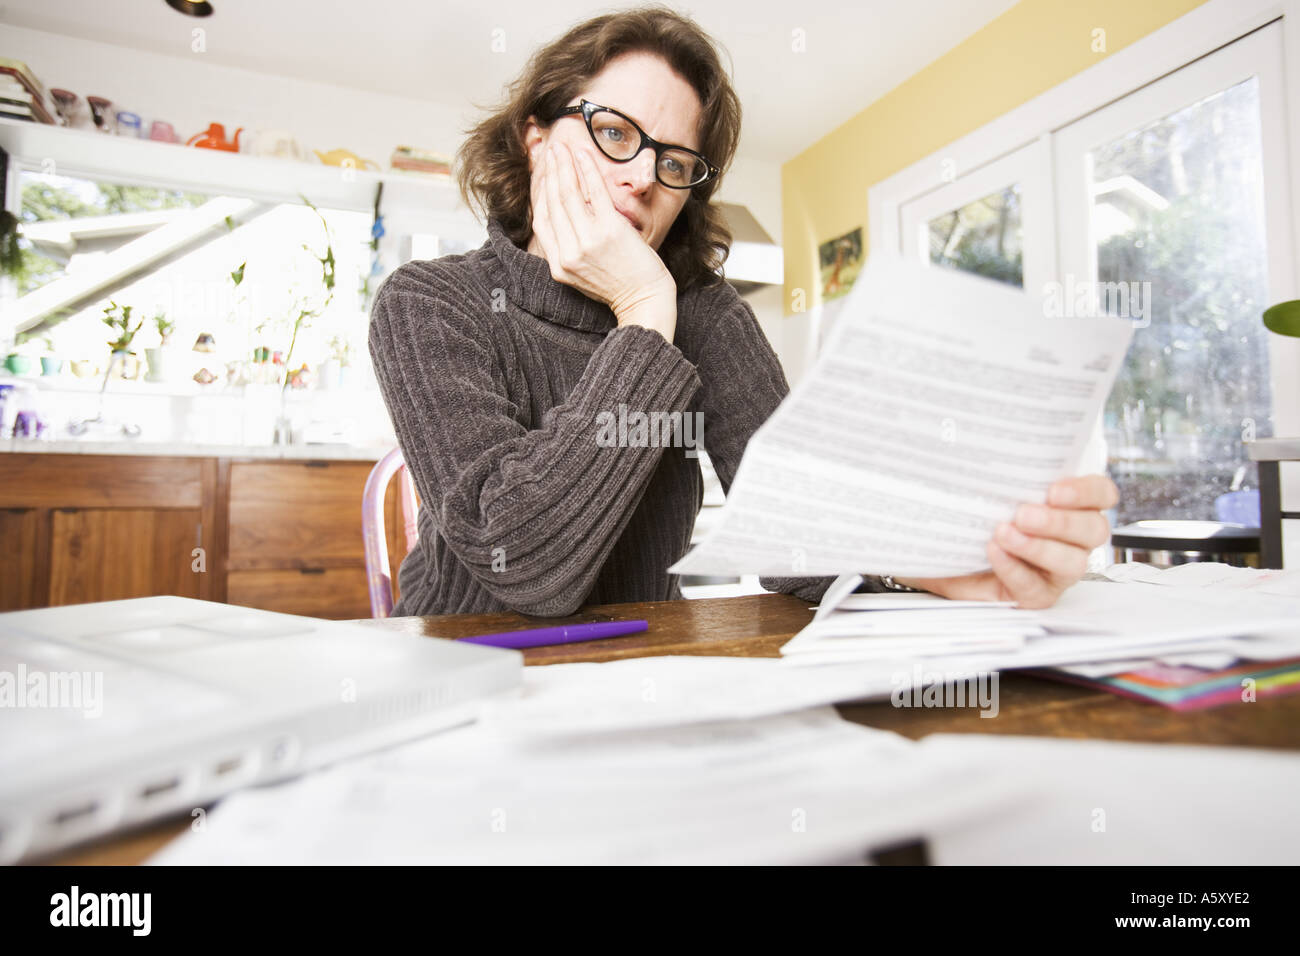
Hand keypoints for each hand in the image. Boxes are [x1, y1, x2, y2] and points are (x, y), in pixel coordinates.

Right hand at [530, 141, 676, 339]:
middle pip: (552, 203)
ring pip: (568, 195)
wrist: (645, 300)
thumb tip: (564, 221)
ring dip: (563, 166)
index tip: (543, 174)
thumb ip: (570, 251)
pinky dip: (586, 170)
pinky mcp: (609, 230)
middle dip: (549, 173)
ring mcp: (588, 242)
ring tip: (561, 148)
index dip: (540, 194)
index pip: (541, 221)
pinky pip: (594, 193)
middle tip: (550, 152)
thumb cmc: (620, 286)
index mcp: (559, 265)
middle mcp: (569, 254)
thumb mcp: (583, 275)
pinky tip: (582, 155)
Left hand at [894, 474, 1117, 608]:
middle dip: (1060, 521)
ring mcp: (1057, 570)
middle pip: (1094, 530)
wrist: (942, 554)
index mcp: (1070, 506)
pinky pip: (1034, 587)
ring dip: (1039, 547)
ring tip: (1004, 533)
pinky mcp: (1036, 595)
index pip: (1101, 493)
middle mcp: (1073, 539)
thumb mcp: (985, 489)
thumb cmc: (973, 516)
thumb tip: (975, 439)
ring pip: (1072, 563)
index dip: (1087, 491)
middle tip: (1023, 513)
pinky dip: (1013, 568)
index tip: (1054, 489)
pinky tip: (994, 552)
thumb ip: (996, 471)